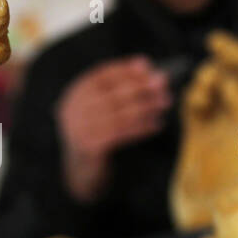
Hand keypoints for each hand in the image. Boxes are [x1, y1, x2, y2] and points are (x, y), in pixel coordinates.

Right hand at [56, 56, 170, 201]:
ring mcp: (79, 130)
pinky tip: (156, 124)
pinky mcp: (90, 148)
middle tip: (162, 82)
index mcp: (73, 96)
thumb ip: (117, 92)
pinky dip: (142, 127)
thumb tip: (148, 70)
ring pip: (119, 113)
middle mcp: (72, 111)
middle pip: (111, 94)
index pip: (100, 76)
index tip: (147, 65)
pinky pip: (122, 133)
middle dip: (140, 86)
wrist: (82, 172)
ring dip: (146, 106)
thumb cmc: (97, 135)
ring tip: (164, 102)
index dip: (124, 69)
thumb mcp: (101, 110)